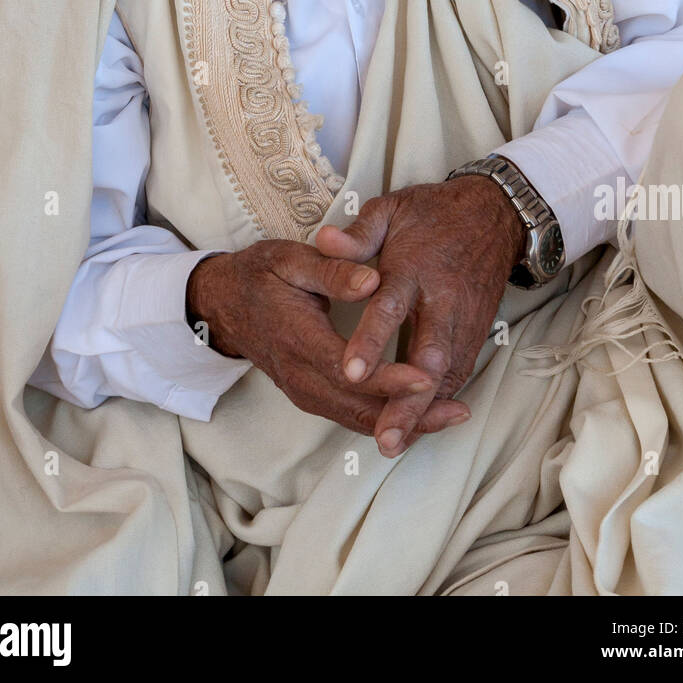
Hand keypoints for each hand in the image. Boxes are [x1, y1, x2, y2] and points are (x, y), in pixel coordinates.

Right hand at [186, 240, 470, 439]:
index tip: (428, 376)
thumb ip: (332, 271)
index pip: (348, 370)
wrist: (224, 303)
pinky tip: (418, 413)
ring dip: (404, 423)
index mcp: (297, 339)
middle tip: (458, 411)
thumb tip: (373, 281)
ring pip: (357, 419)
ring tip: (450, 416)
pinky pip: (350, 415)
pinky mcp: (309, 395)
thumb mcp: (290, 259)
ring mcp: (303, 391)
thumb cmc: (260, 274)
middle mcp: (300, 376)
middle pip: (359, 408)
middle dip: (411, 414)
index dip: (390, 379)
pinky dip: (385, 419)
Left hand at [315, 176, 524, 456]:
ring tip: (395, 443)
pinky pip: (459, 372)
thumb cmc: (433, 212)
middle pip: (425, 356)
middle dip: (406, 399)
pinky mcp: (476, 332)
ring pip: (445, 374)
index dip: (371, 340)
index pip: (389, 308)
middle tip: (384, 436)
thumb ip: (358, 233)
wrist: (495, 213)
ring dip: (422, 411)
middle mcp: (441, 300)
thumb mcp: (391, 209)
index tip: (349, 371)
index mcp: (413, 268)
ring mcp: (463, 319)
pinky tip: (421, 427)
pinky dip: (441, 402)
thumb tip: (323, 240)